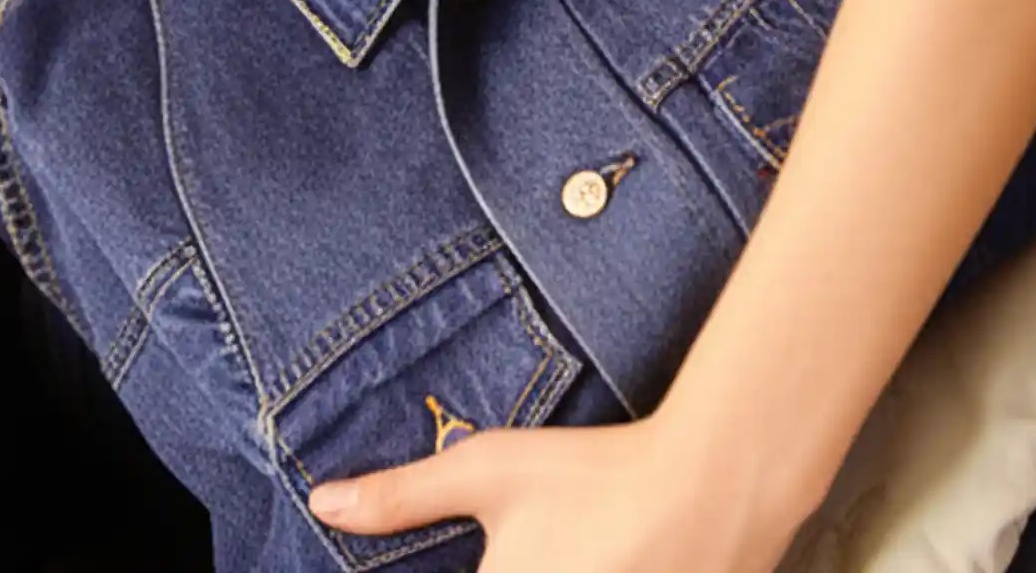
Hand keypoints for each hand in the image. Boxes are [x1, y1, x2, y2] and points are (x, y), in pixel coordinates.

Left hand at [307, 416, 808, 571]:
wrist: (713, 484)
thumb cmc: (593, 473)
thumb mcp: (487, 473)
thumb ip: (400, 496)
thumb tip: (322, 503)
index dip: (481, 568)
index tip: (492, 554)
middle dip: (508, 566)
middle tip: (537, 541)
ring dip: (555, 570)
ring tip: (571, 543)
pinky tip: (604, 555)